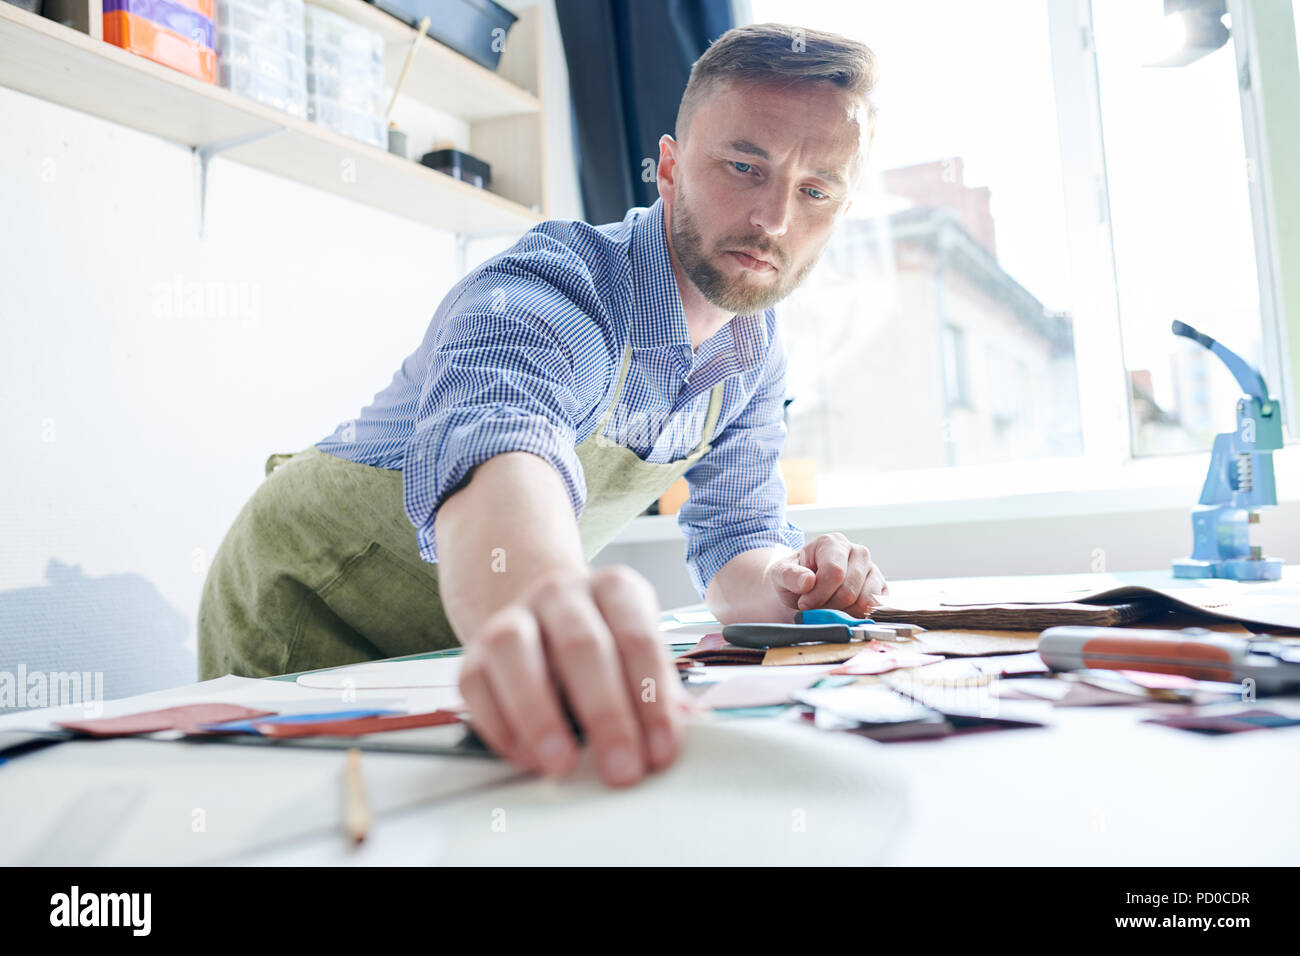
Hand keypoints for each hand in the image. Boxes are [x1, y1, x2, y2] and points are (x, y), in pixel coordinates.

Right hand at [456, 564, 688, 786]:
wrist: (541, 615)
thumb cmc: (603, 642)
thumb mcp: (639, 651)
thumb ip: (659, 686)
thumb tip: (686, 722)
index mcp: (615, 588)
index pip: (638, 640)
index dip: (652, 699)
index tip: (661, 751)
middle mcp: (562, 593)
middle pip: (582, 647)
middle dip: (605, 714)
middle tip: (621, 768)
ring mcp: (513, 617)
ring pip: (516, 653)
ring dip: (540, 715)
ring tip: (562, 765)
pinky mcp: (475, 651)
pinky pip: (476, 684)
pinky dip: (500, 726)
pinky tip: (527, 757)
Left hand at [765, 532, 888, 617]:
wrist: (804, 590)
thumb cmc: (794, 580)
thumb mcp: (780, 575)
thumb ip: (789, 576)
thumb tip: (808, 581)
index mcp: (833, 543)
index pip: (834, 572)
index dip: (818, 594)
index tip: (804, 603)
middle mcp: (858, 552)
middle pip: (849, 591)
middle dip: (828, 607)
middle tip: (814, 608)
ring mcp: (872, 570)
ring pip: (864, 602)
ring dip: (842, 613)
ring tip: (828, 608)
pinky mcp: (881, 589)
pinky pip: (875, 609)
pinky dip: (857, 616)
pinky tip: (842, 612)